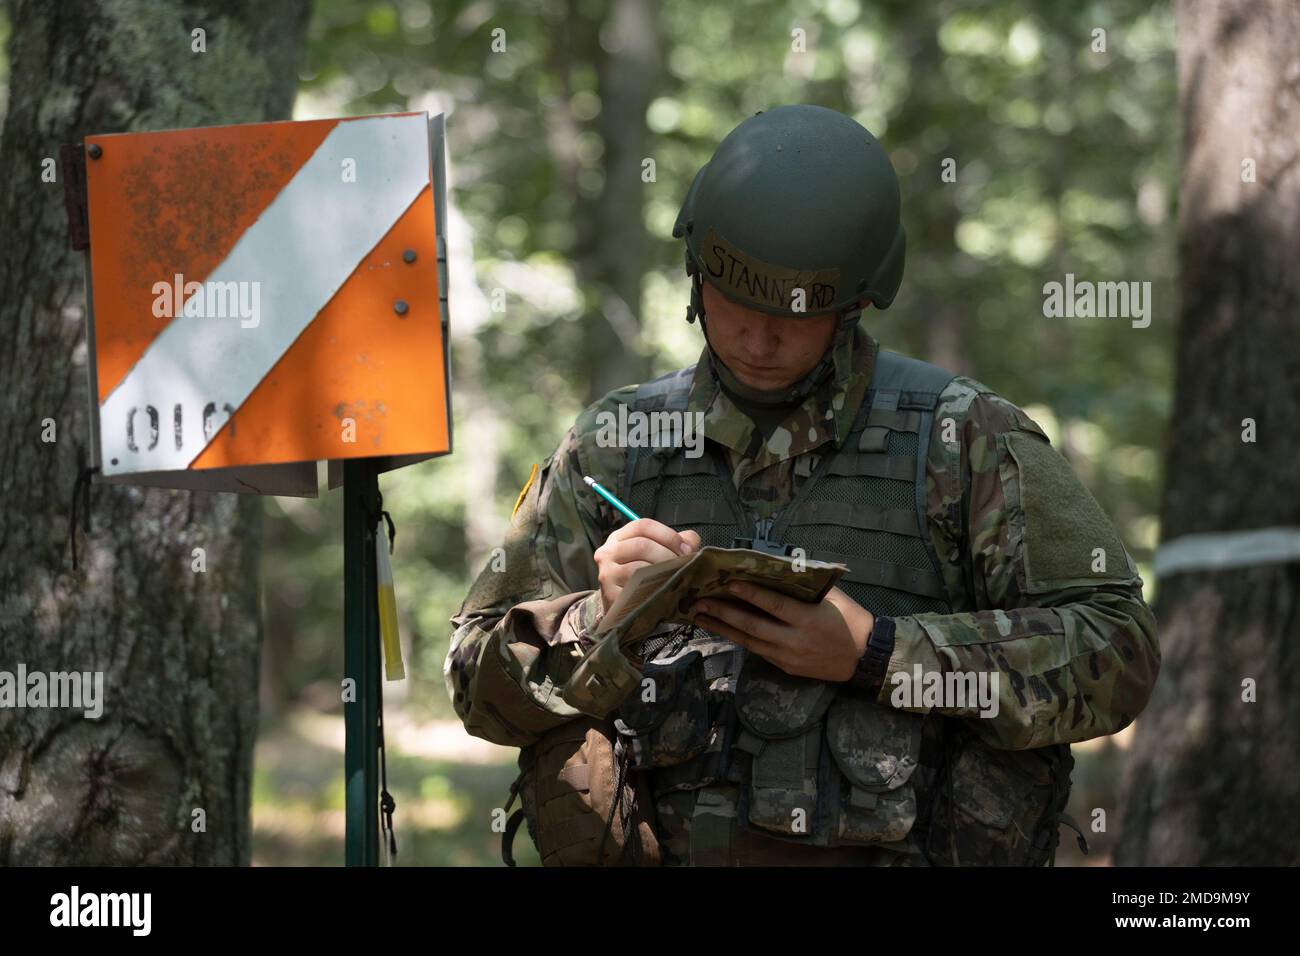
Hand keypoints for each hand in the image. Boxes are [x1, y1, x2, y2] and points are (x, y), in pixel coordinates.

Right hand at [593, 518, 701, 612]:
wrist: (623, 605)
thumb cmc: (642, 576)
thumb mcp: (655, 552)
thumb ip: (675, 542)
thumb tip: (690, 542)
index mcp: (620, 537)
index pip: (643, 526)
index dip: (668, 535)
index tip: (685, 548)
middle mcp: (608, 552)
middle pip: (641, 545)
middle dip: (669, 555)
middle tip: (684, 566)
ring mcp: (607, 573)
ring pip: (639, 568)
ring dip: (663, 573)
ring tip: (676, 578)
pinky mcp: (610, 595)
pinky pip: (636, 589)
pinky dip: (654, 589)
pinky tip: (664, 591)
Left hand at [690, 584, 873, 681]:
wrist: (865, 657)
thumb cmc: (850, 619)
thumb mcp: (832, 597)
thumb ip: (804, 585)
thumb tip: (777, 568)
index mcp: (808, 619)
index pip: (773, 605)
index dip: (750, 595)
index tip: (729, 583)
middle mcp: (794, 641)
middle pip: (752, 626)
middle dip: (723, 613)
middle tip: (699, 602)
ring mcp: (788, 657)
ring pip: (749, 642)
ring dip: (723, 629)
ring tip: (701, 617)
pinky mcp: (785, 667)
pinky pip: (758, 651)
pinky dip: (739, 639)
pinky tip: (723, 630)